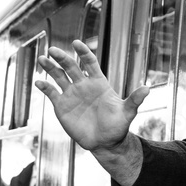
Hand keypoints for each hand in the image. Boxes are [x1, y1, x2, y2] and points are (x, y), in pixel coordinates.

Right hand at [35, 43, 149, 150]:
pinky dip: (45, 87)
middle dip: (62, 58)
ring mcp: (71, 95)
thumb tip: (147, 88)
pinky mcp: (62, 106)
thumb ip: (134, 100)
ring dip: (50, 67)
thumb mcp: (127, 113)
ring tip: (42, 58)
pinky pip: (51, 93)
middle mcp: (83, 85)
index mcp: (98, 83)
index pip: (90, 63)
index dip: (83, 53)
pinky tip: (38, 82)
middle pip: (71, 67)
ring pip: (58, 76)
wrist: (105, 142)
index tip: (76, 43)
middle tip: (54, 50)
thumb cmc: (117, 126)